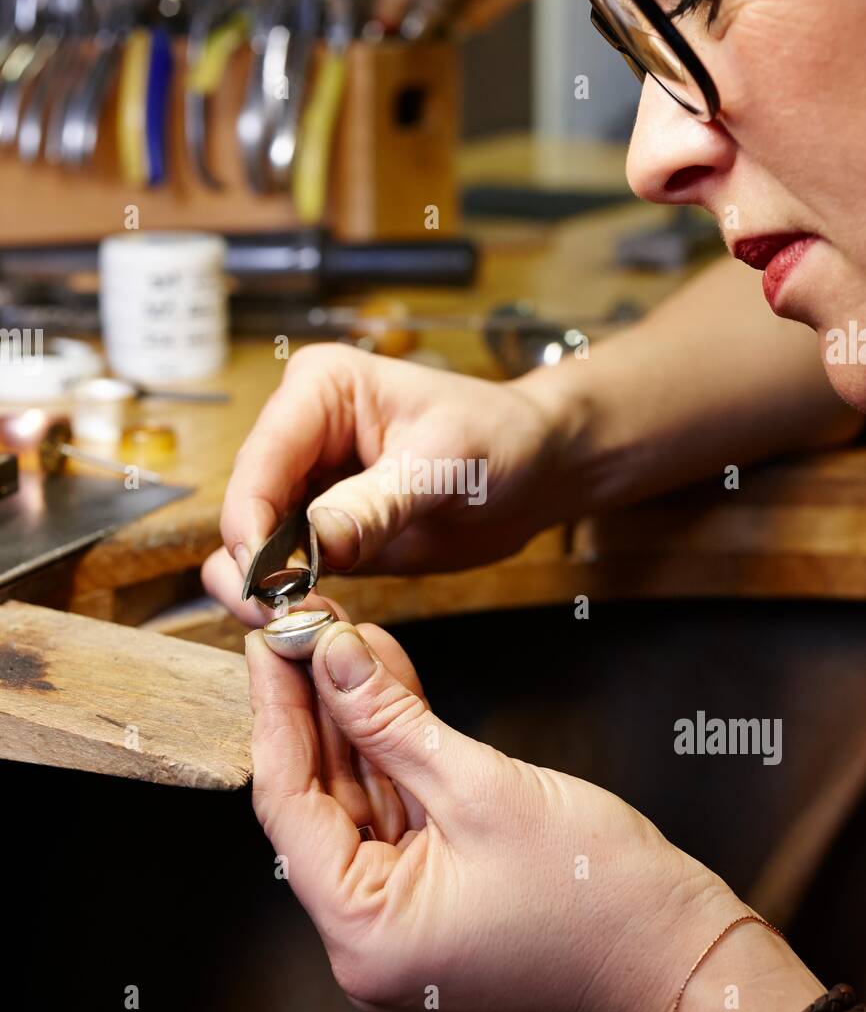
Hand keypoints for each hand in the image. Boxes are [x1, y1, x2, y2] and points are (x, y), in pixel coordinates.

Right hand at [205, 343, 567, 619]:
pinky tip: (312, 620)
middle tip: (275, 615)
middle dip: (252, 563)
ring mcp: (308, 483)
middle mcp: (301, 433)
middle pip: (246, 504)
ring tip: (294, 622)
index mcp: (321, 389)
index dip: (251, 522)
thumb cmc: (501, 438)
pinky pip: (284, 568)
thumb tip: (318, 541)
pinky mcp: (321, 529)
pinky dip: (288, 599)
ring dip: (263, 588)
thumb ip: (379, 503)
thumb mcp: (447, 465)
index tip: (262, 579)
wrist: (537, 469)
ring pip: (252, 543)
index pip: (261, 460)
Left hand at [246, 611, 743, 1011]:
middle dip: (315, 707)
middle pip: (319, 799)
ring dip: (356, 717)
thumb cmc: (597, 893)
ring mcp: (401, 916)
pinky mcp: (433, 893)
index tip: (271, 643)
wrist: (677, 949)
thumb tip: (331, 655)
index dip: (276, 713)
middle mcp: (367, 936)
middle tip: (304, 628)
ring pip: (359, 797)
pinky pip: (398, 809)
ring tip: (342, 637)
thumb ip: (392, 720)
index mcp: (363, 933)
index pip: (288, 806)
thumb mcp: (480, 787)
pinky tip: (383, 678)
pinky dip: (394, 747)